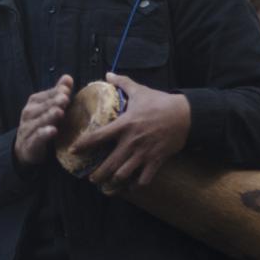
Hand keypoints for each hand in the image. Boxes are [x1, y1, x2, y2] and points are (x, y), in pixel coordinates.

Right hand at [14, 74, 73, 166]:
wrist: (26, 148)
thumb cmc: (42, 123)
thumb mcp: (50, 107)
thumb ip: (59, 93)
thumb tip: (68, 77)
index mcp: (35, 103)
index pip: (46, 96)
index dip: (55, 93)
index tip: (66, 90)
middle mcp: (29, 114)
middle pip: (41, 107)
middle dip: (53, 102)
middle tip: (65, 98)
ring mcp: (27, 129)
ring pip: (38, 122)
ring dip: (48, 117)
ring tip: (60, 112)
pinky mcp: (29, 144)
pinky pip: (36, 138)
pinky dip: (43, 134)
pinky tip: (52, 130)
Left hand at [71, 73, 189, 192]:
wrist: (186, 114)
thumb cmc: (161, 102)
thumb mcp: (140, 91)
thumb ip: (123, 83)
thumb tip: (108, 74)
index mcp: (124, 125)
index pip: (97, 137)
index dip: (83, 145)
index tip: (73, 150)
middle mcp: (132, 142)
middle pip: (109, 164)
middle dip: (97, 175)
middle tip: (91, 178)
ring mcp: (144, 153)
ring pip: (124, 175)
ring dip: (114, 182)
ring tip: (109, 185)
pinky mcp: (157, 160)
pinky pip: (144, 179)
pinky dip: (136, 185)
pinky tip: (132, 185)